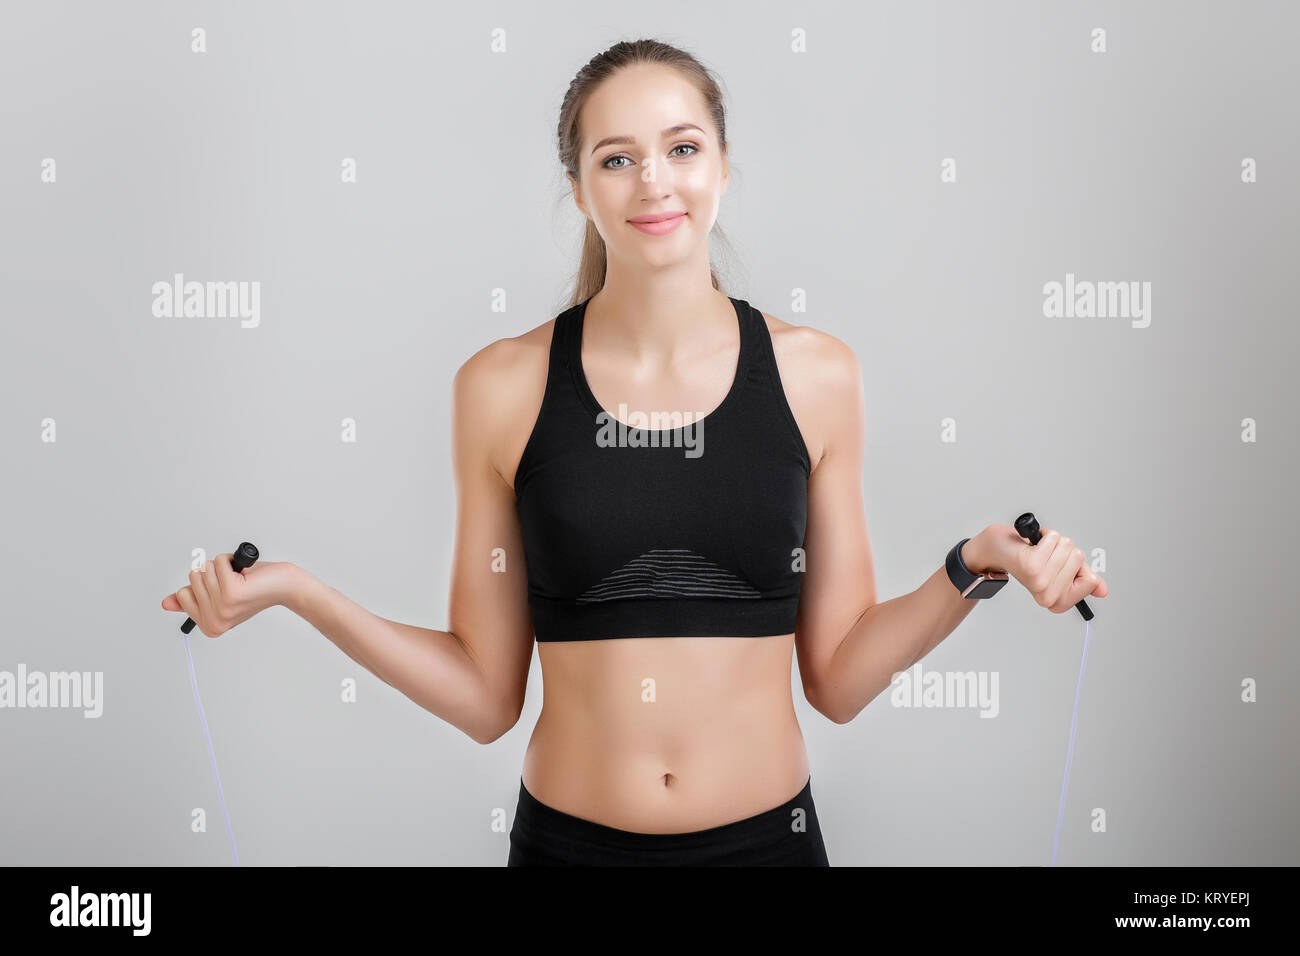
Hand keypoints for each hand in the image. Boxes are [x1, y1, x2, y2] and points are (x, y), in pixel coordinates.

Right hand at [161, 554, 296, 636]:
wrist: (283, 586)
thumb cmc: (253, 588)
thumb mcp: (217, 595)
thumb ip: (192, 600)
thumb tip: (166, 603)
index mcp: (209, 626)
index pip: (182, 593)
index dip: (202, 584)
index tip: (222, 591)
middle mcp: (214, 621)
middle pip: (192, 579)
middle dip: (212, 574)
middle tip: (234, 582)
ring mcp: (223, 608)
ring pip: (204, 569)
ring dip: (222, 567)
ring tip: (239, 578)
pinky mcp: (232, 592)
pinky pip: (218, 561)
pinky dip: (230, 559)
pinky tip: (244, 572)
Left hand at [974, 524, 1108, 613]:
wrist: (999, 550)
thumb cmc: (1029, 559)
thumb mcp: (1061, 571)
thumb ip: (1084, 580)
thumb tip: (1103, 591)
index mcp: (1057, 602)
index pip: (1091, 581)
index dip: (1078, 568)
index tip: (1060, 567)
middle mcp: (1048, 595)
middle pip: (1080, 560)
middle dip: (1065, 552)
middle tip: (1046, 556)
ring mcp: (1040, 580)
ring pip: (1068, 547)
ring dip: (1055, 542)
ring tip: (1039, 550)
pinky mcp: (1031, 564)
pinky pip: (1054, 539)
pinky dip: (1045, 534)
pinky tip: (1032, 543)